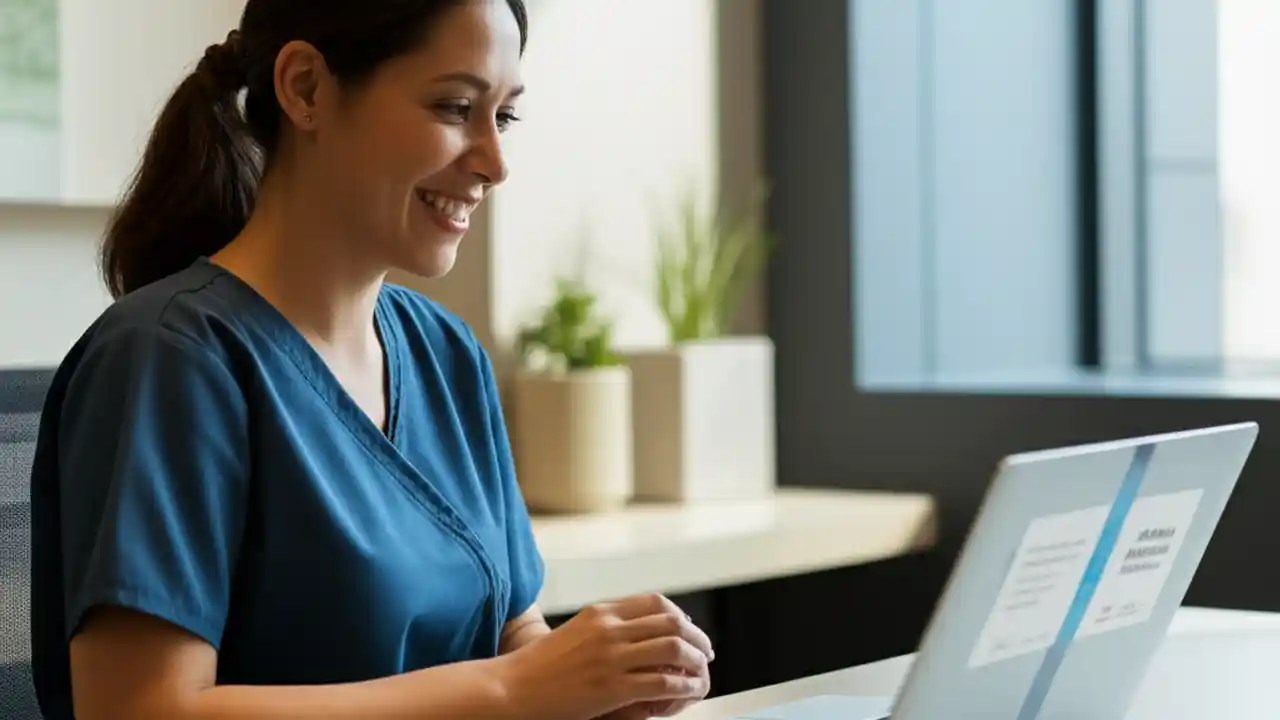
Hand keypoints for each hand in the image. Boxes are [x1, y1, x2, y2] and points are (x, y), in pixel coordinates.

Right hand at [496, 593, 713, 719]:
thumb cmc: (539, 667)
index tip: (689, 629)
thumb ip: (604, 629)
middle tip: (705, 652)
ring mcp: (611, 657)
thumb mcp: (574, 634)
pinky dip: (684, 685)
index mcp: (600, 612)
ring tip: (701, 672)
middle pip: (671, 622)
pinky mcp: (612, 687)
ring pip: (673, 648)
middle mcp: (609, 628)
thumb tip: (634, 632)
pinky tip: (690, 690)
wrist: (511, 689)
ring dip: (695, 660)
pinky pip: (662, 682)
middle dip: (696, 637)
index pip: (655, 602)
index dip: (679, 615)